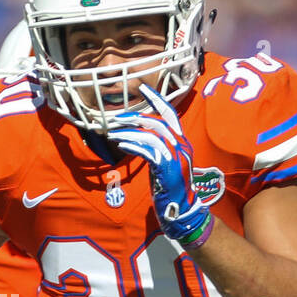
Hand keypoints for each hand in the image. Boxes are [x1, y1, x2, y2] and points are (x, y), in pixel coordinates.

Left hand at [107, 84, 211, 247]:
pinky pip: (148, 151)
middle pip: (158, 122)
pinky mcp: (167, 168)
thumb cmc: (171, 187)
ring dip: (129, 133)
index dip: (157, 99)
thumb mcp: (166, 162)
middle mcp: (181, 145)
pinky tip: (121, 145)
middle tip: (118, 117)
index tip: (143, 88)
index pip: (170, 114)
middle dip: (136, 117)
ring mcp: (175, 156)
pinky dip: (133, 146)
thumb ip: (158, 148)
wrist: (182, 209)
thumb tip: (140, 137)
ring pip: (151, 135)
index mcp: (181, 141)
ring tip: (113, 134)